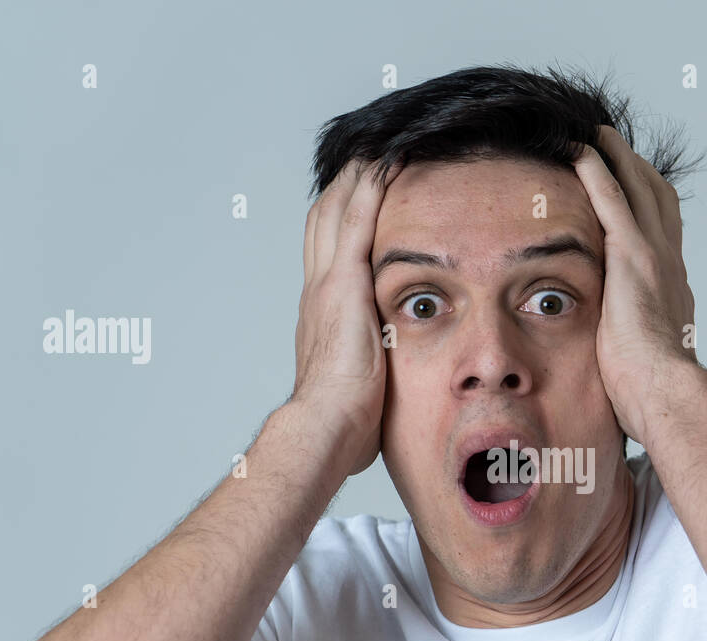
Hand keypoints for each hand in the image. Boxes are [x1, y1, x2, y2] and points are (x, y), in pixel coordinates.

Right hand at [292, 157, 402, 475]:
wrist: (323, 427)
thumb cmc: (342, 425)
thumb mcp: (359, 391)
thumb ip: (369, 380)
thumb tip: (382, 398)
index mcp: (322, 316)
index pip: (328, 256)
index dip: (338, 224)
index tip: (353, 201)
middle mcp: (319, 293)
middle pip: (324, 221)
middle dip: (343, 187)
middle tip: (365, 156)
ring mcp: (329, 286)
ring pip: (337, 212)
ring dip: (357, 176)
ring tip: (379, 145)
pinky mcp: (345, 285)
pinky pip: (358, 222)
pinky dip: (370, 188)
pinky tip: (387, 162)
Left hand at [570, 125, 700, 444]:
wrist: (663, 389)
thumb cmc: (649, 388)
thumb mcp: (641, 357)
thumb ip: (630, 342)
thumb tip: (615, 354)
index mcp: (671, 287)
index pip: (663, 232)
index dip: (650, 203)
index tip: (634, 184)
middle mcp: (669, 263)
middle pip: (657, 199)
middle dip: (637, 168)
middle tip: (614, 144)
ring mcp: (655, 256)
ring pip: (639, 189)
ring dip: (618, 158)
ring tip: (596, 135)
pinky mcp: (634, 256)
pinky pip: (614, 201)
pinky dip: (598, 172)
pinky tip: (580, 152)